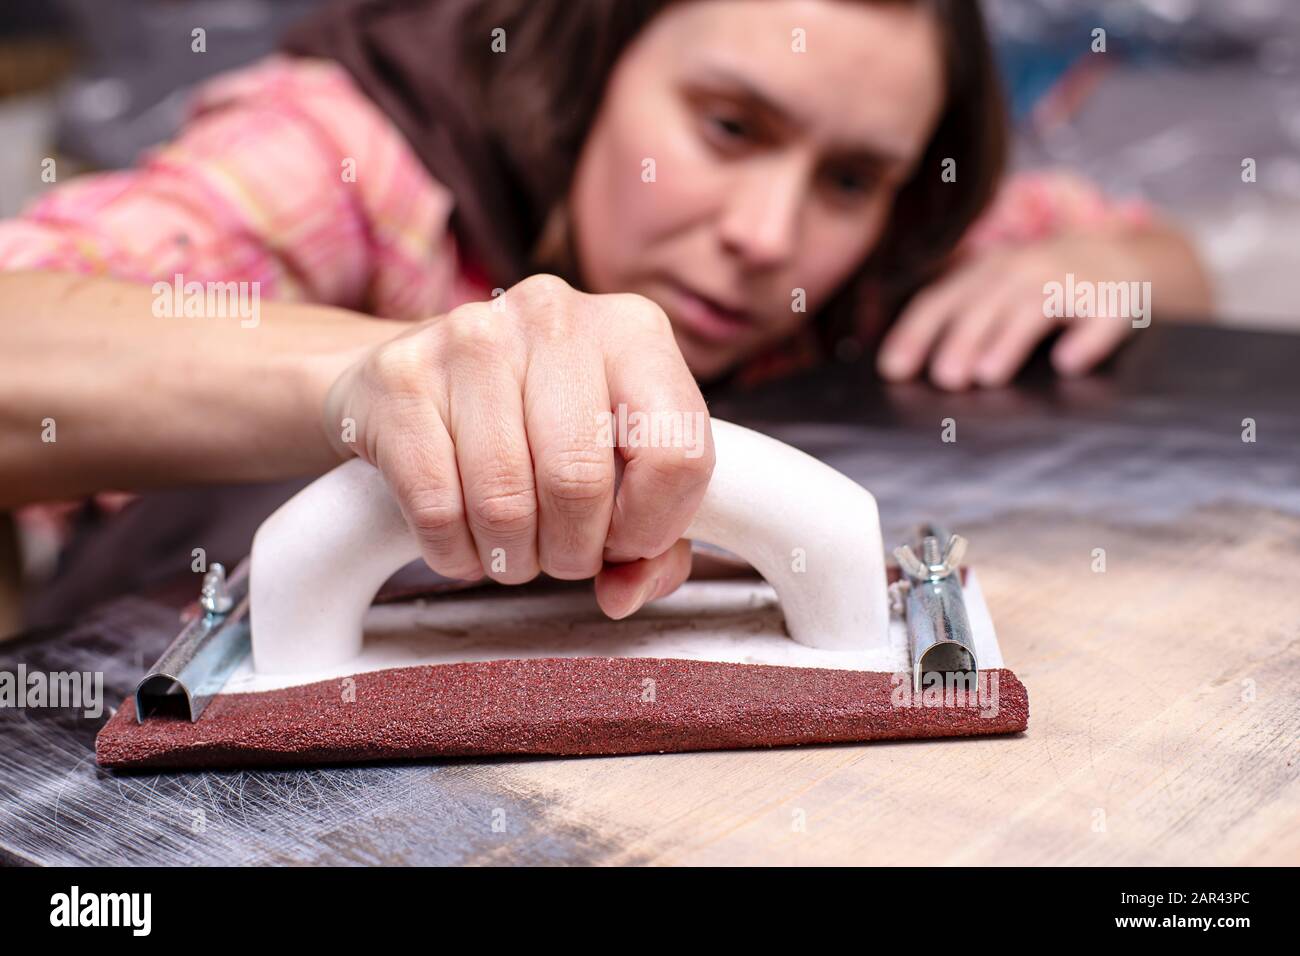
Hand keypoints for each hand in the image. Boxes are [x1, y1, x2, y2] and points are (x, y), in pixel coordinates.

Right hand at [322, 273, 713, 618]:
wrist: (420, 379)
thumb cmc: (536, 425)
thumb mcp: (617, 464)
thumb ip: (652, 541)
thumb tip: (627, 590)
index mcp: (633, 330)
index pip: (676, 452)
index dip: (653, 526)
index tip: (626, 542)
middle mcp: (555, 318)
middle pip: (580, 482)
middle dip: (573, 551)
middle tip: (562, 555)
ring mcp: (471, 338)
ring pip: (504, 502)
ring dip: (512, 557)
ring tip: (513, 547)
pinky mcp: (401, 376)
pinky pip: (436, 507)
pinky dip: (455, 552)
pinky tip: (465, 539)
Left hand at [877, 236, 1137, 390]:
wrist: (1124, 257)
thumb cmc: (1041, 286)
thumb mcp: (995, 288)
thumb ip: (956, 318)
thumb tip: (898, 367)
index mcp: (988, 270)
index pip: (942, 299)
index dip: (916, 333)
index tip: (893, 370)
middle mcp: (1026, 269)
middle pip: (985, 304)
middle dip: (962, 340)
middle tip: (944, 379)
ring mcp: (1071, 282)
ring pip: (1035, 309)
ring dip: (1009, 341)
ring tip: (987, 376)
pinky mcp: (1114, 301)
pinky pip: (1101, 320)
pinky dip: (1087, 341)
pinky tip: (1068, 364)